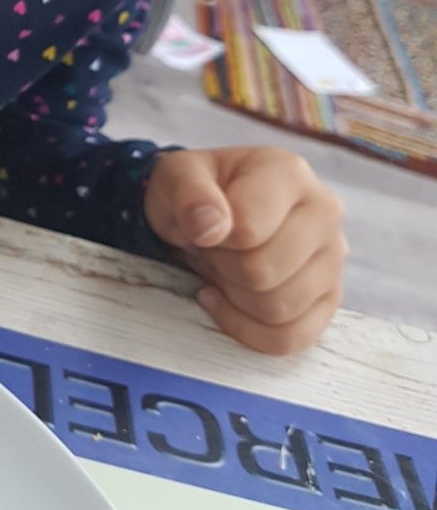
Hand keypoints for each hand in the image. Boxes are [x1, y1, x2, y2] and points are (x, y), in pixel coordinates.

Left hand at [144, 146, 347, 354]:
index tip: (203, 226)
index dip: (212, 237)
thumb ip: (189, 194)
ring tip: (225, 268)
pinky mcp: (330, 297)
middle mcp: (324, 211)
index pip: (248, 228)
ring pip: (279, 309)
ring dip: (234, 297)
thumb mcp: (176, 176)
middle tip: (212, 249)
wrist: (210, 213)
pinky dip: (248, 330)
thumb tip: (210, 227)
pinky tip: (225, 302)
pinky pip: (291, 337)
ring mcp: (333, 257)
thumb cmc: (196, 193)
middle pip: (263, 273)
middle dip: (222, 268)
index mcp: (288, 172)